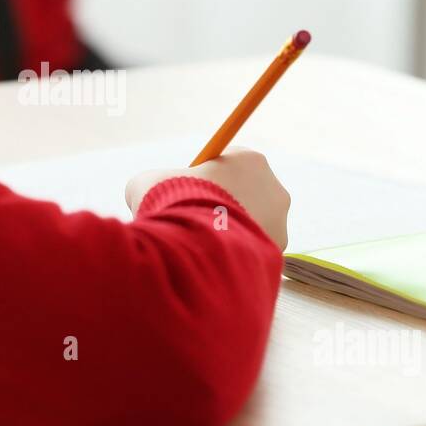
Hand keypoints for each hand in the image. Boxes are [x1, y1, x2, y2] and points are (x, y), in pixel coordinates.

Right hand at [126, 146, 291, 250]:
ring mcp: (280, 224)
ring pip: (249, 229)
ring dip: (228, 237)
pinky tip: (211, 265)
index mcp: (249, 160)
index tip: (185, 197)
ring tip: (199, 249)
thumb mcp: (148, 183)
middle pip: (245, 197)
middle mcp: (274, 189)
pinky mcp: (277, 254)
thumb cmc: (173, 204)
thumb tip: (145, 195)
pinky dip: (234, 260)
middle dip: (220, 211)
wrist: (195, 245)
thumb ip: (154, 184)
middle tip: (189, 226)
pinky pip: (250, 255)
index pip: (229, 167)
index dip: (204, 182)